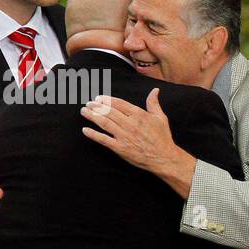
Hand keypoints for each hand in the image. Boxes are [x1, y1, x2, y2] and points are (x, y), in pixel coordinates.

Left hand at [81, 90, 195, 194]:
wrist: (164, 158)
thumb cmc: (162, 138)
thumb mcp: (160, 118)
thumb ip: (154, 103)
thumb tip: (155, 90)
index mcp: (138, 114)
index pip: (118, 103)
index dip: (106, 99)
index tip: (98, 98)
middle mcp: (129, 124)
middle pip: (109, 112)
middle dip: (96, 106)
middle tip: (88, 103)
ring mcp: (124, 136)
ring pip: (104, 123)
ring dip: (92, 116)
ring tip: (84, 111)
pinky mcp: (120, 148)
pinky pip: (103, 139)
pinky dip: (93, 134)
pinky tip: (85, 130)